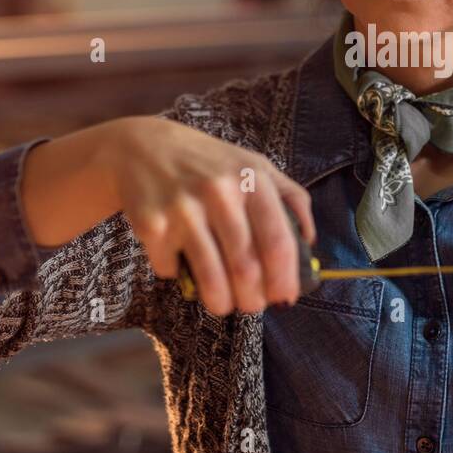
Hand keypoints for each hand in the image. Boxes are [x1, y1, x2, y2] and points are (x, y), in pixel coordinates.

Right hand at [23, 116, 315, 316]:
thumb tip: (310, 242)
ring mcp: (184, 209)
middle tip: (253, 306)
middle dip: (253, 298)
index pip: (278, 241)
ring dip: (221, 301)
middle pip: (246, 266)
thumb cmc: (209, 163)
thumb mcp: (254, 164)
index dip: (284, 279)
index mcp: (252, 178)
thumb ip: (291, 197)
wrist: (142, 146)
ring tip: (223, 305)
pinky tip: (180, 263)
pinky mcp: (152, 224)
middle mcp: (219, 192)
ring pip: (211, 276)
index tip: (285, 299)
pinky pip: (172, 269)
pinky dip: (178, 276)